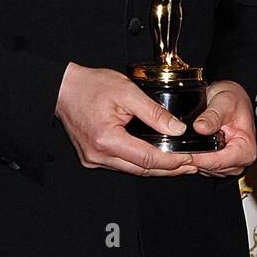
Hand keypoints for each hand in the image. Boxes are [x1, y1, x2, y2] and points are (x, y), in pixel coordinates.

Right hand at [54, 62, 197, 176]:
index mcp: (107, 139)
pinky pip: (122, 164)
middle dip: (169, 169)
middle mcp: (98, 155)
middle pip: (142, 170)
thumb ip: (154, 112)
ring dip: (156, 168)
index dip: (172, 161)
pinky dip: (140, 162)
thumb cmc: (91, 86)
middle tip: (191, 165)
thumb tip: (176, 128)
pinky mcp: (92, 157)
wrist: (64, 88)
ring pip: (132, 170)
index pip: (148, 158)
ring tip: (178, 163)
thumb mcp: (127, 92)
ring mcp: (94, 159)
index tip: (190, 158)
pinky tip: (155, 157)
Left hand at [185, 80, 256, 176]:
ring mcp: (227, 164)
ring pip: (202, 168)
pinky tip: (185, 146)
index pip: (216, 161)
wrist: (233, 99)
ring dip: (190, 158)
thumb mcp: (224, 101)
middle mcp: (238, 162)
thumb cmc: (234, 100)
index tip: (179, 150)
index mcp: (245, 150)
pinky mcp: (217, 163)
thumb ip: (213, 116)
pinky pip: (201, 165)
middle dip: (190, 158)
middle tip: (173, 146)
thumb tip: (200, 127)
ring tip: (179, 144)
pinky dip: (192, 157)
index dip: (196, 157)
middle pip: (208, 167)